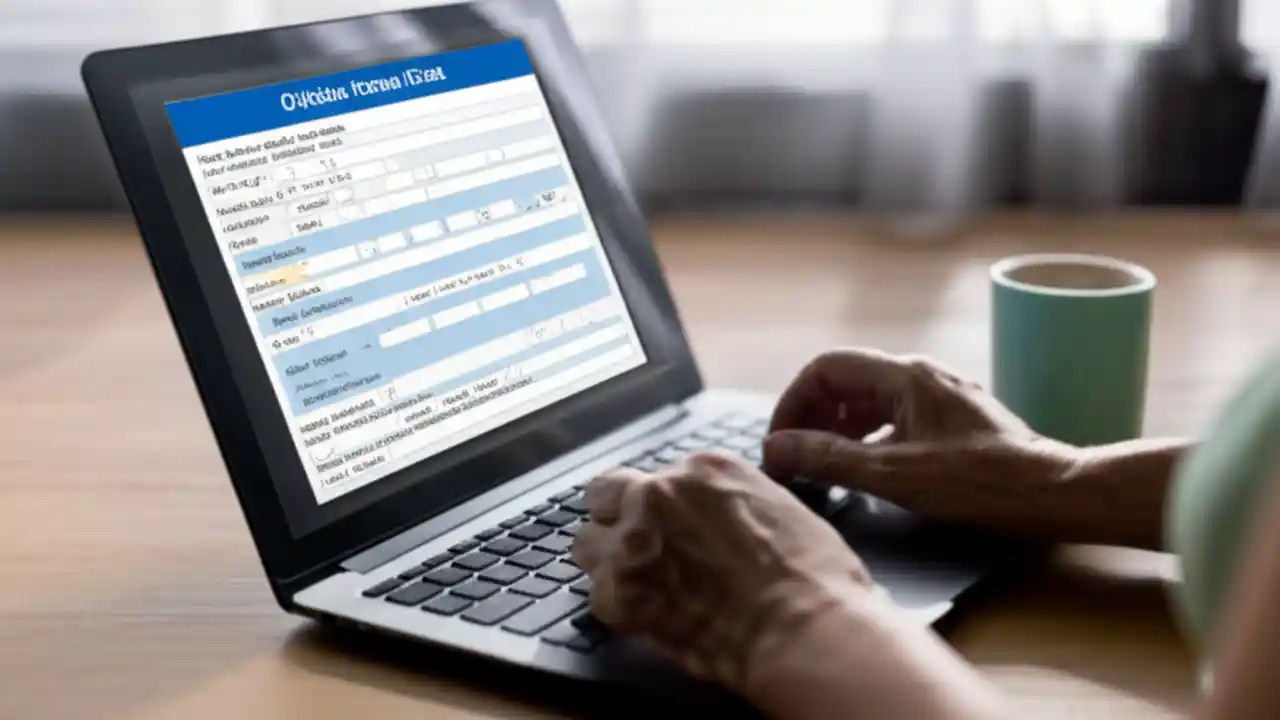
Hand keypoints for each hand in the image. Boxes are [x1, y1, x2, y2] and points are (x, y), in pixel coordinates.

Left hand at [572, 451, 1003, 718]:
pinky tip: (647, 616)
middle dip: (616, 517)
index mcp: (703, 469)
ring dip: (604, 558)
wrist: (803, 628)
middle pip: (604, 495)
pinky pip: (593, 593)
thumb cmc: (812, 576)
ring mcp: (631, 542)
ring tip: (635, 582)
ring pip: (585, 541)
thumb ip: (729, 501)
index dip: (660, 507)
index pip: (656, 477)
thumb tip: (714, 517)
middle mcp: (658, 493)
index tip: (669, 527)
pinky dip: (617, 605)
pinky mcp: (617, 592)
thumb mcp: (778, 507)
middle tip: (636, 546)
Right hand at [764, 348, 1094, 542]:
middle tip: (793, 460)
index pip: (826, 368)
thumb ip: (829, 459)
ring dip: (836, 430)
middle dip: (811, 417)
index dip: (793, 403)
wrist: (1057, 495)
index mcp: (905, 376)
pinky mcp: (952, 421)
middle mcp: (920, 376)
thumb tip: (776, 448)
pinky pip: (892, 419)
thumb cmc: (982, 484)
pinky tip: (863, 471)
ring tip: (821, 468)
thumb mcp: (894, 476)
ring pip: (868, 402)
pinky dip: (866, 439)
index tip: (780, 445)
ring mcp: (938, 397)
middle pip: (845, 382)